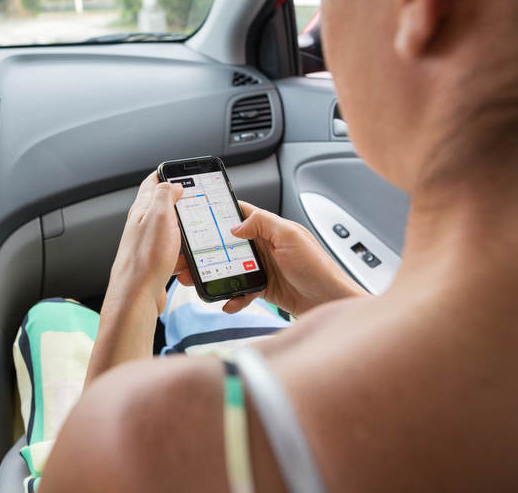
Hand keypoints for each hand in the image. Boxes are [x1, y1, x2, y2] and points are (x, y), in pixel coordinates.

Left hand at [108, 172, 185, 313]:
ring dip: (186, 232)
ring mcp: (148, 244)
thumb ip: (164, 195)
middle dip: (182, 204)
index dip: (166, 174)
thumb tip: (172, 184)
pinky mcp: (155, 262)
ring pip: (172, 231)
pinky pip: (174, 252)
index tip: (181, 171)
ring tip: (197, 235)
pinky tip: (189, 258)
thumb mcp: (158, 216)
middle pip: (163, 207)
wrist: (136, 297)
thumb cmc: (145, 259)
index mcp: (141, 210)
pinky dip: (184, 253)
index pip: (152, 183)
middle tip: (197, 202)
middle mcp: (142, 225)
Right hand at [177, 202, 365, 315]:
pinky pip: (241, 290)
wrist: (330, 301)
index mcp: (270, 228)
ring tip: (197, 281)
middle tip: (186, 257)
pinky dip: (232, 297)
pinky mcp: (264, 288)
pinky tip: (227, 303)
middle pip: (227, 244)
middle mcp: (264, 246)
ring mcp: (263, 267)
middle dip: (205, 251)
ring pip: (229, 268)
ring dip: (212, 275)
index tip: (196, 216)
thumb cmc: (318, 268)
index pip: (240, 214)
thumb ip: (263, 224)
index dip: (219, 213)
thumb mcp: (291, 237)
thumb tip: (236, 225)